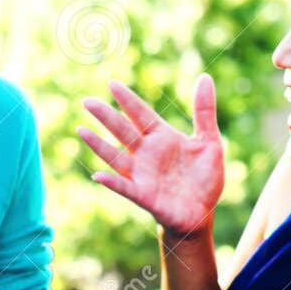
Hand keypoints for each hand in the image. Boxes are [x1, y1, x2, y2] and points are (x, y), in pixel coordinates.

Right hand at [79, 76, 223, 237]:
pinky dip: (112, 183)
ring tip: (81, 130)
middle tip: (87, 101)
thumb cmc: (204, 178)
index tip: (112, 83)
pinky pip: (125, 188)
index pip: (141, 114)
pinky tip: (97, 176)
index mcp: (162, 137)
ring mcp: (142, 174)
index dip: (127, 100)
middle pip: (122, 130)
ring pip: (115, 156)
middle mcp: (147, 153)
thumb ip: (204, 112)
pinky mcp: (144, 196)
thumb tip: (204, 77)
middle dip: (105, 116)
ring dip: (98, 144)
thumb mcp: (209, 141)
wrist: (202, 213)